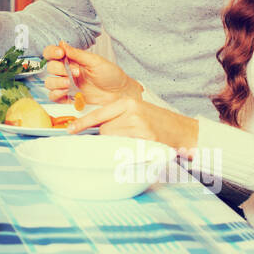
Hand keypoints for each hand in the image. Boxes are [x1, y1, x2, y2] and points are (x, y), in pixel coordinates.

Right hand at [42, 41, 141, 102]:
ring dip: (56, 81)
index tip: (60, 53)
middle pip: (50, 67)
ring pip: (49, 82)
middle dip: (59, 68)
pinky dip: (56, 93)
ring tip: (69, 83)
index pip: (53, 53)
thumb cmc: (112, 76)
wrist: (121, 94)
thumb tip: (62, 43)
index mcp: (72, 60)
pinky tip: (65, 91)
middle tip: (75, 72)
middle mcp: (67, 72)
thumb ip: (77, 54)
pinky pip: (53, 96)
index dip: (52, 52)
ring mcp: (67, 86)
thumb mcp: (96, 61)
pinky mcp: (68, 99)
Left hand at [68, 96, 198, 148]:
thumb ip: (117, 116)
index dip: (83, 123)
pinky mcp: (146, 139)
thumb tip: (95, 128)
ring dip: (118, 144)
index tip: (70, 129)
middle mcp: (132, 112)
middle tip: (124, 137)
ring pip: (114, 140)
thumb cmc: (157, 122)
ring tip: (135, 140)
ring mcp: (139, 126)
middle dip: (108, 136)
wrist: (183, 130)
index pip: (99, 114)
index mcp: (127, 102)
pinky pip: (126, 149)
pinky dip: (128, 152)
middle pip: (104, 130)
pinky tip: (139, 147)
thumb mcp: (136, 111)